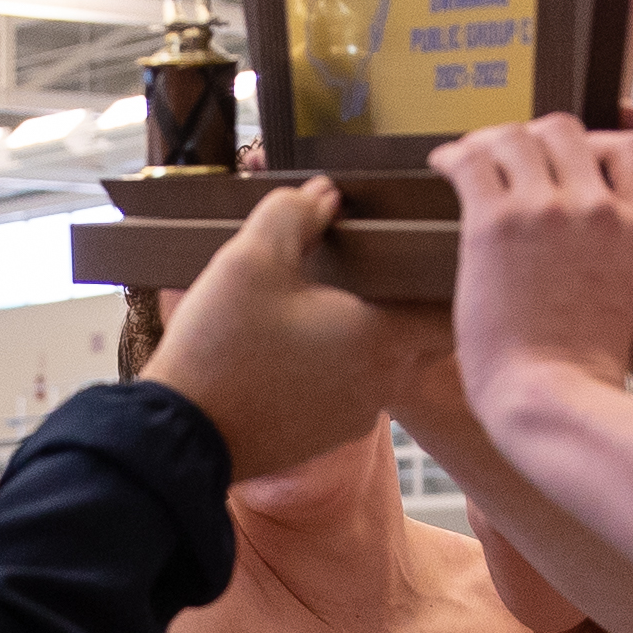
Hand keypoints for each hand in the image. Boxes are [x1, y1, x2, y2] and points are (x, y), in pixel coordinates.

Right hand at [141, 175, 428, 480]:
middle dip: (407, 298)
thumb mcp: (250, 259)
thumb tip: (323, 196)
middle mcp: (382, 381)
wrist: (179, 436)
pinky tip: (305, 340)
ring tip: (337, 296)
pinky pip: (354, 388)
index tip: (428, 246)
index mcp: (381, 337)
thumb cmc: (220, 348)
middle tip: (379, 261)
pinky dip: (344, 363)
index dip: (447, 273)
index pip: (453, 305)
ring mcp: (357, 414)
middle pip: (423, 333)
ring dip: (371, 332)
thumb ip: (294, 213)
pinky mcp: (326, 434)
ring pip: (387, 361)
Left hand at [441, 116, 632, 421]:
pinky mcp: (494, 223)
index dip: (592, 143)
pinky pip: (469, 161)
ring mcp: (546, 210)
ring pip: (515, 136)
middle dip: (534, 139)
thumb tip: (578, 243)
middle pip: (565, 130)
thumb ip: (612, 254)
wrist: (554, 399)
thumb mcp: (626, 297)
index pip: (628, 148)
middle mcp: (597, 207)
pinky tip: (442, 166)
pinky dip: (452, 157)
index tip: (566, 157)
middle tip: (508, 159)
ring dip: (490, 142)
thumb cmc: (580, 370)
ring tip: (470, 159)